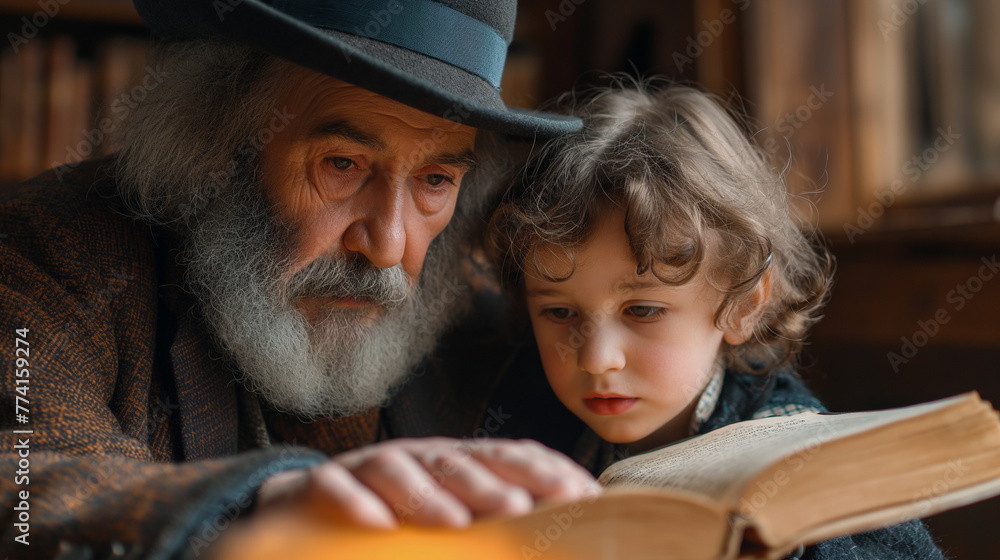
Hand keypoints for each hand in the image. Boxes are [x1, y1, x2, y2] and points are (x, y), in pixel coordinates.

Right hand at [255, 437, 599, 528]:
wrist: (304, 505)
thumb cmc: (392, 514)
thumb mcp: (449, 516)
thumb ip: (492, 518)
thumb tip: (562, 531)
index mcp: (455, 464)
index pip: (504, 458)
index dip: (542, 471)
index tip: (580, 495)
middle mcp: (417, 459)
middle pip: (458, 462)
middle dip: (493, 484)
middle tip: (522, 511)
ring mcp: (368, 468)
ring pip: (400, 470)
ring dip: (429, 495)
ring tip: (457, 523)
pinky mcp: (322, 486)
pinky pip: (337, 488)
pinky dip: (356, 503)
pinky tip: (378, 524)